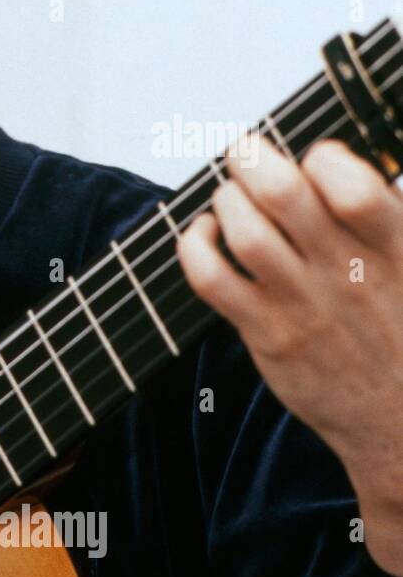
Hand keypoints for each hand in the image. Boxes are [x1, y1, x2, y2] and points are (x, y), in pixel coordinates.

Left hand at [177, 133, 402, 561]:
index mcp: (396, 248)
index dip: (323, 157)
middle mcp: (348, 274)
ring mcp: (304, 306)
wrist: (401, 424)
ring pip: (246, 234)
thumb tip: (337, 164)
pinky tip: (201, 233)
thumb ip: (386, 219)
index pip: (352, 185)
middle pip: (287, 197)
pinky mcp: (268, 336)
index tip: (314, 158)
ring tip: (229, 195)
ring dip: (226, 200)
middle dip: (254, 160)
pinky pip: (212, 282)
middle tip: (245, 152)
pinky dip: (194, 247)